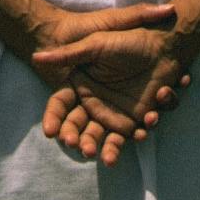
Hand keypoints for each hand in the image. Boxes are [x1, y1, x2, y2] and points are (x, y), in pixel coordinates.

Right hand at [30, 6, 191, 166]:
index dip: (55, 120)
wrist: (163, 43)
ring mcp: (119, 113)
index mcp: (81, 87)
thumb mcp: (96, 44)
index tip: (51, 132)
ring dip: (110, 149)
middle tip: (87, 150)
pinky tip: (147, 122)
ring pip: (110, 139)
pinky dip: (142, 132)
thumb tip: (36, 57)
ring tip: (109, 158)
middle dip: (84, 142)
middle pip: (83, 130)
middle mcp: (97, 104)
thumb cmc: (127, 40)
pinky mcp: (141, 118)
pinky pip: (139, 132)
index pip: (61, 107)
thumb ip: (68, 54)